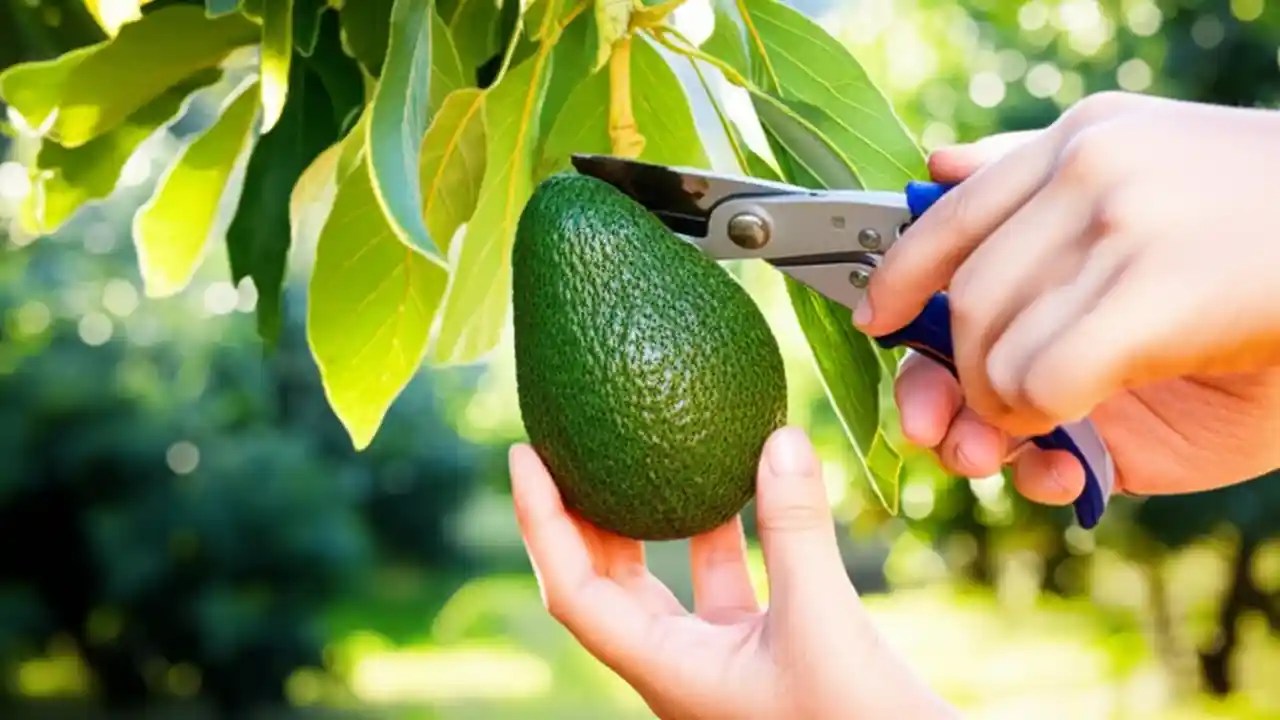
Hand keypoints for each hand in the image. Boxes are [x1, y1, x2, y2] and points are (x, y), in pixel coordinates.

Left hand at [510, 427, 957, 719]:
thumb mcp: (822, 620)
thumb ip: (795, 530)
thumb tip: (777, 437)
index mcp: (665, 671)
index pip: (573, 590)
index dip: (541, 522)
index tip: (524, 454)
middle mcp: (678, 667)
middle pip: (601, 584)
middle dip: (577, 516)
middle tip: (566, 445)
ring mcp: (719, 662)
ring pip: (662, 583)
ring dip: (647, 520)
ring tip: (636, 452)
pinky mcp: (762, 652)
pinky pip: (722, 583)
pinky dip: (721, 533)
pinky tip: (742, 483)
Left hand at [855, 91, 1279, 501]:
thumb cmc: (1266, 239)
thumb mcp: (1147, 190)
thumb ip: (1038, 189)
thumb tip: (931, 168)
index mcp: (1084, 141)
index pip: (952, 210)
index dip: (901, 275)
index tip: (878, 320)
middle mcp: (1090, 169)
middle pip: (964, 298)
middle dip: (952, 380)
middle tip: (971, 423)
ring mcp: (1122, 223)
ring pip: (993, 347)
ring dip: (1003, 414)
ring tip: (1038, 427)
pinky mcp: (1155, 288)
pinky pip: (1040, 381)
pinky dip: (1041, 427)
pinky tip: (1067, 444)